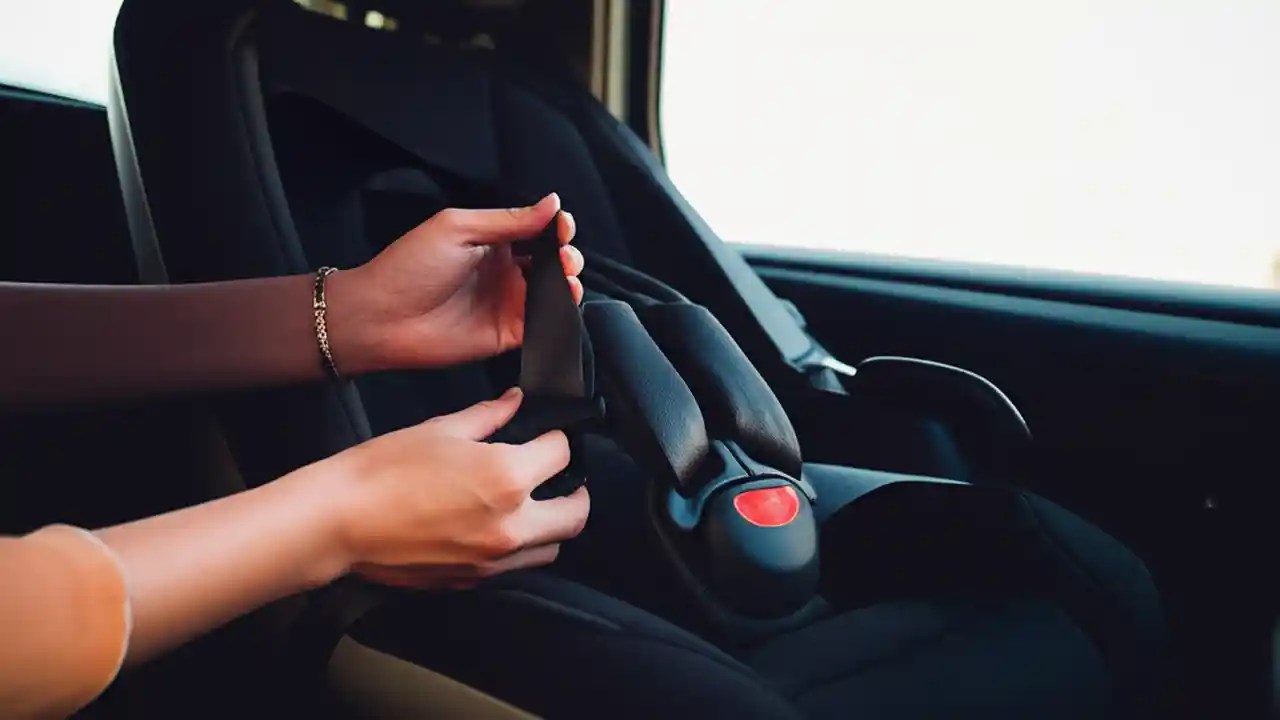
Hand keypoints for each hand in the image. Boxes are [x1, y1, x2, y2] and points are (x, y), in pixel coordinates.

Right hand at [308, 387, 589, 588]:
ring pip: (551, 548)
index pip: (562, 454)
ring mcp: (492, 559)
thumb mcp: (441, 429)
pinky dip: (519, 547)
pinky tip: (497, 524)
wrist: (337, 521)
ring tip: (533, 502)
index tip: (546, 433)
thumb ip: (489, 416)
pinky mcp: (471, 580)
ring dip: (551, 524)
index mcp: (507, 478)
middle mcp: (510, 525)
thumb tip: (515, 402)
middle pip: (575, 514)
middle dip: (574, 490)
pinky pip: (515, 566)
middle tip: (560, 475)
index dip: (557, 437)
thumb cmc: (382, 470)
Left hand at [326, 193, 584, 373]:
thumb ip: (509, 220)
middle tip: (564, 257)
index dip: (555, 228)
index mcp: (490, 242)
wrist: (381, 316)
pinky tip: (561, 305)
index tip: (564, 226)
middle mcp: (502, 272)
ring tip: (567, 278)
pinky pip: (540, 327)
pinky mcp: (506, 335)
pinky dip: (557, 317)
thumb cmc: (409, 267)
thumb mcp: (458, 228)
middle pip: (549, 264)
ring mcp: (505, 304)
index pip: (535, 231)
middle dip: (567, 257)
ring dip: (568, 285)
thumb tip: (552, 204)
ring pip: (551, 295)